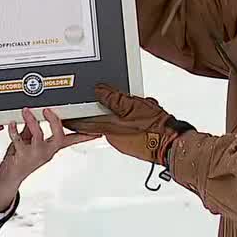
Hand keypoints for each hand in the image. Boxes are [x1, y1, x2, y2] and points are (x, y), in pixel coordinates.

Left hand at [0, 108, 100, 211]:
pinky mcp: (23, 155)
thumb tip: (34, 114)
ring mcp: (35, 154)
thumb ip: (31, 128)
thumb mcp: (30, 141)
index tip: (97, 131)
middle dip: (54, 121)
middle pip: (59, 136)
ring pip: (38, 135)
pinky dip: (14, 131)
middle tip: (48, 110)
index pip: (73, 140)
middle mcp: (47, 151)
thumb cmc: (21, 159)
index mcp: (52, 147)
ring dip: (31, 121)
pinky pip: (18, 140)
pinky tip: (11, 124)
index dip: (86, 136)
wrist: (10, 177)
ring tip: (26, 111)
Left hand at [67, 84, 193, 165]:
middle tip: (93, 104)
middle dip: (97, 113)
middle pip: (98, 123)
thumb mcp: (134, 105)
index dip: (72, 119)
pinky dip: (126, 121)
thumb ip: (114, 98)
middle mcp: (114, 137)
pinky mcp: (133, 144)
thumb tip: (99, 91)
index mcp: (110, 128)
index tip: (63, 115)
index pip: (83, 124)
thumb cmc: (157, 128)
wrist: (174, 145)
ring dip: (115, 116)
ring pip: (113, 125)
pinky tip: (138, 116)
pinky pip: (124, 130)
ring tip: (126, 106)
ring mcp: (124, 142)